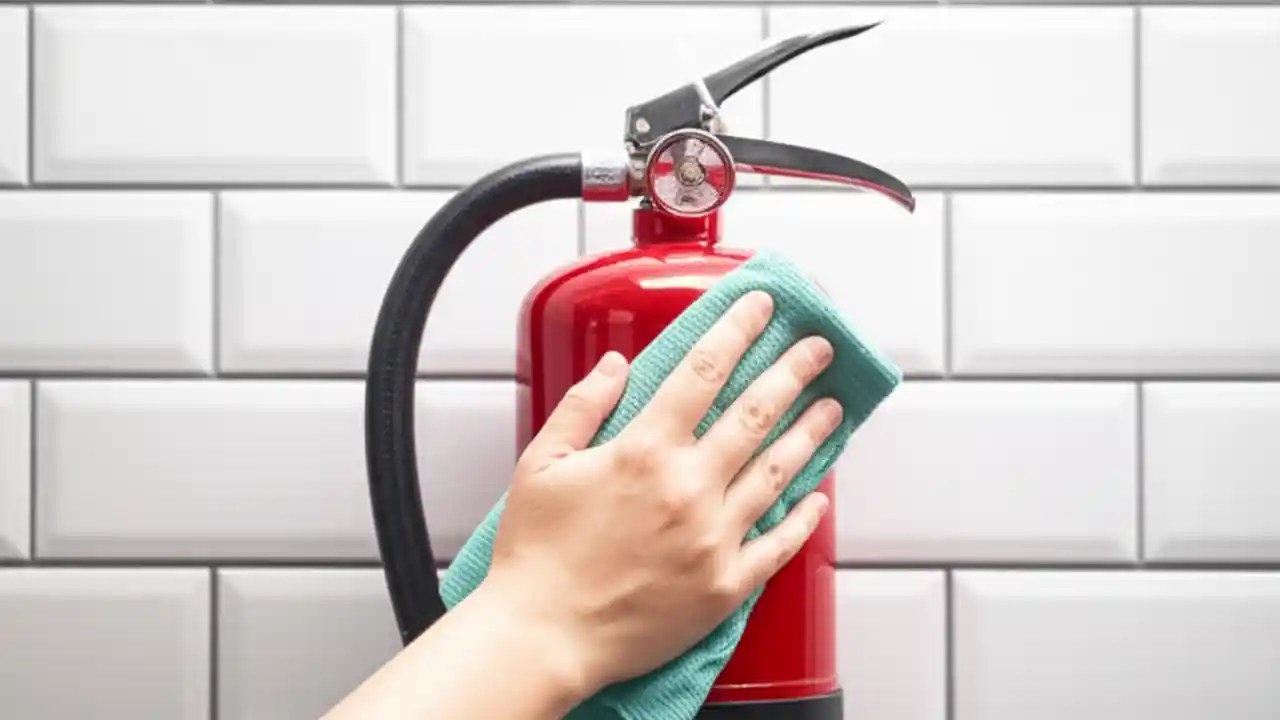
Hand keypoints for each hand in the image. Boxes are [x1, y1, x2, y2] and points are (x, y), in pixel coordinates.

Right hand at [482, 289, 842, 696]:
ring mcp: (713, 537)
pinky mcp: (725, 584)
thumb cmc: (537, 557)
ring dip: (810, 433)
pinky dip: (803, 518)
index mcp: (644, 451)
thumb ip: (583, 406)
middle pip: (756, 413)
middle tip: (818, 349)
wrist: (544, 636)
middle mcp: (688, 487)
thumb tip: (614, 366)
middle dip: (793, 372)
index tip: (760, 308)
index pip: (704, 371)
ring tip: (832, 407)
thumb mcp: (541, 463)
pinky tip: (818, 497)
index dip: (737, 331)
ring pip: (777, 470)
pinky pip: (778, 544)